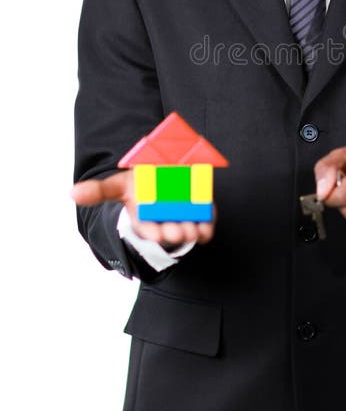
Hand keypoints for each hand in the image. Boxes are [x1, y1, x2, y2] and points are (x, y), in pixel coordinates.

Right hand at [71, 170, 216, 246]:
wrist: (162, 177)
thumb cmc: (139, 187)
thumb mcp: (119, 186)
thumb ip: (99, 191)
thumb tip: (72, 193)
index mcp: (144, 220)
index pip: (147, 230)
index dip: (152, 232)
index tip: (157, 233)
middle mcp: (163, 223)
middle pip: (170, 232)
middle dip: (173, 233)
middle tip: (179, 231)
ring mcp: (183, 220)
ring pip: (190, 230)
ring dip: (193, 231)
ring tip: (194, 229)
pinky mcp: (200, 215)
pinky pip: (206, 224)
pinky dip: (207, 225)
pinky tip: (207, 222)